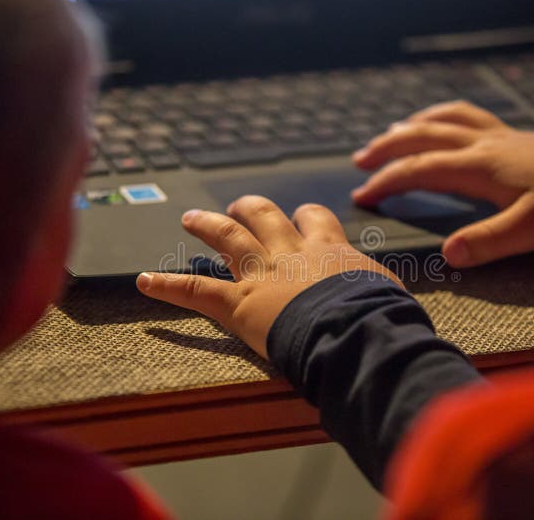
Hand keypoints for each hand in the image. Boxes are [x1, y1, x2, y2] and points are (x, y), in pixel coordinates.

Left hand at [137, 196, 401, 358]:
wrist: (355, 328)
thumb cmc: (379, 315)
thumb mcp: (387, 294)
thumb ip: (378, 290)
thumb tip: (390, 302)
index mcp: (329, 250)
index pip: (315, 220)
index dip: (306, 216)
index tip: (303, 216)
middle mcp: (290, 253)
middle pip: (265, 217)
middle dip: (249, 209)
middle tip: (239, 206)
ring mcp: (260, 275)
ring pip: (227, 238)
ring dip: (207, 226)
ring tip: (190, 218)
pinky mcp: (237, 304)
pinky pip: (195, 290)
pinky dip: (167, 285)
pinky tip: (144, 281)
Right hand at [351, 100, 533, 267]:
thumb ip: (489, 241)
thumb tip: (448, 253)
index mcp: (481, 167)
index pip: (420, 169)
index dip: (386, 181)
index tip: (362, 197)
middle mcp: (485, 145)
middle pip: (423, 136)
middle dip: (387, 149)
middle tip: (361, 162)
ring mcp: (499, 137)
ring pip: (444, 120)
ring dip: (412, 126)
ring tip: (390, 135)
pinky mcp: (514, 138)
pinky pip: (469, 117)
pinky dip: (444, 116)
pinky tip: (443, 125)